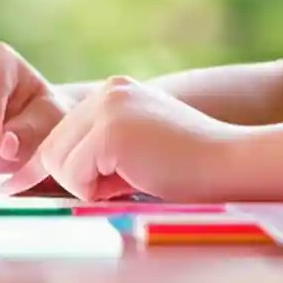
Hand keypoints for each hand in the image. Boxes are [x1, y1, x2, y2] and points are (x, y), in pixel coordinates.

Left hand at [1, 76, 241, 201]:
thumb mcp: (139, 146)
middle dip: (75, 178)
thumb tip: (51, 171)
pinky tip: (136, 178)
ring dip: (87, 185)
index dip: (61, 166)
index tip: (49, 183)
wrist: (233, 164)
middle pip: (53, 146)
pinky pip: (74, 174)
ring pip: (58, 161)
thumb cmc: (192, 168)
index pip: (64, 133)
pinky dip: (97, 191)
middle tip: (118, 185)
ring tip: (132, 178)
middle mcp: (109, 92)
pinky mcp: (110, 131)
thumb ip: (102, 148)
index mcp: (116, 92)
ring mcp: (109, 108)